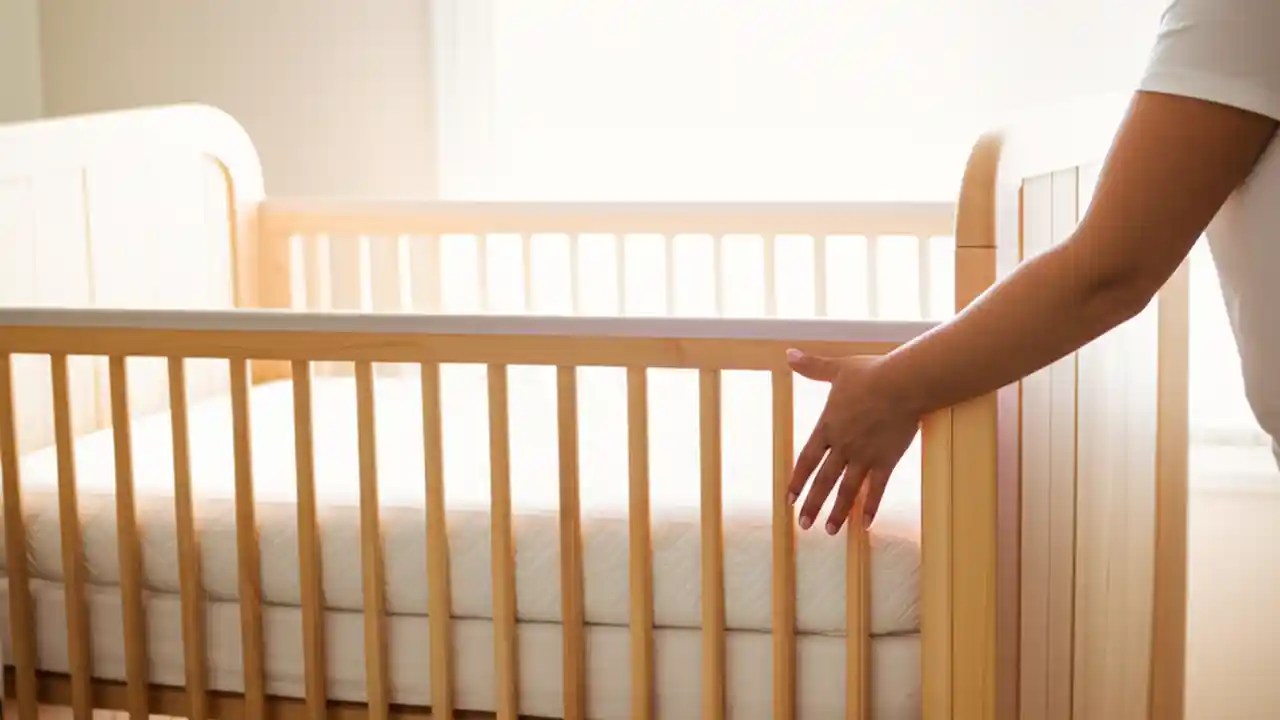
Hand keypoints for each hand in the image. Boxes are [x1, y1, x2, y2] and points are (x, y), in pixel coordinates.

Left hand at [786, 349, 919, 533]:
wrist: (901, 384)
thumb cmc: (870, 374)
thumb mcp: (836, 369)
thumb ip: (811, 367)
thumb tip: (788, 354)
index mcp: (828, 427)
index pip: (806, 460)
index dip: (797, 480)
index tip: (789, 498)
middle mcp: (842, 446)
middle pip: (823, 481)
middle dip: (812, 504)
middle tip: (804, 525)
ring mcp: (864, 456)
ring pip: (846, 490)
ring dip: (836, 511)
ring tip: (829, 531)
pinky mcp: (886, 460)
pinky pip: (877, 489)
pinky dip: (870, 507)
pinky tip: (865, 524)